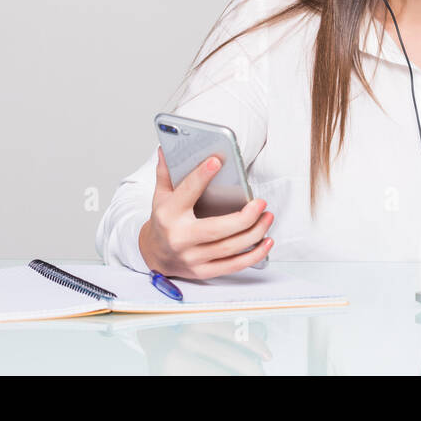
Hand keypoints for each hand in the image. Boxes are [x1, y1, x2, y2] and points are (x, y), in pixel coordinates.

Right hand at [139, 147, 273, 279]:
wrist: (153, 254)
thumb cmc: (163, 222)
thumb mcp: (160, 196)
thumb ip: (166, 173)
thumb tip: (167, 149)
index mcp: (168, 214)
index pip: (186, 192)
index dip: (200, 176)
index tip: (216, 161)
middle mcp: (179, 238)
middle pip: (216, 229)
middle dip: (244, 217)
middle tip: (260, 203)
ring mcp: (192, 257)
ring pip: (229, 248)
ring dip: (254, 233)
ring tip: (267, 216)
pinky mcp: (203, 271)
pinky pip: (233, 266)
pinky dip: (253, 255)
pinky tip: (266, 241)